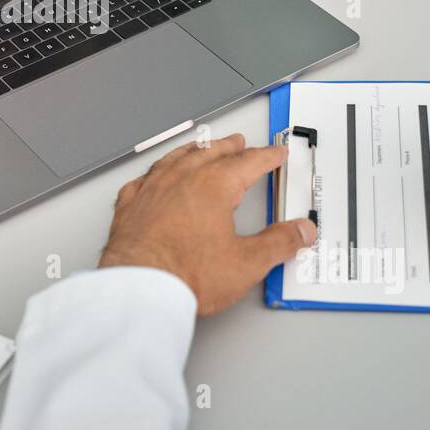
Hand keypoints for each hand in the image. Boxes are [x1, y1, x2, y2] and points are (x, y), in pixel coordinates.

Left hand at [99, 133, 316, 314]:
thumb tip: (300, 231)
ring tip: (201, 149)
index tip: (276, 152)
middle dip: (229, 147)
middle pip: (211, 153)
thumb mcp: (246, 263)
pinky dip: (155, 173)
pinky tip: (154, 177)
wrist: (137, 288)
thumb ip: (278, 243)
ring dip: (193, 151)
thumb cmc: (184, 274)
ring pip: (176, 159)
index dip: (267, 156)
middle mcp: (181, 179)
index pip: (249, 162)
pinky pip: (144, 178)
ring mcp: (152, 189)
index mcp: (213, 185)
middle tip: (239, 142)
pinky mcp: (129, 206)